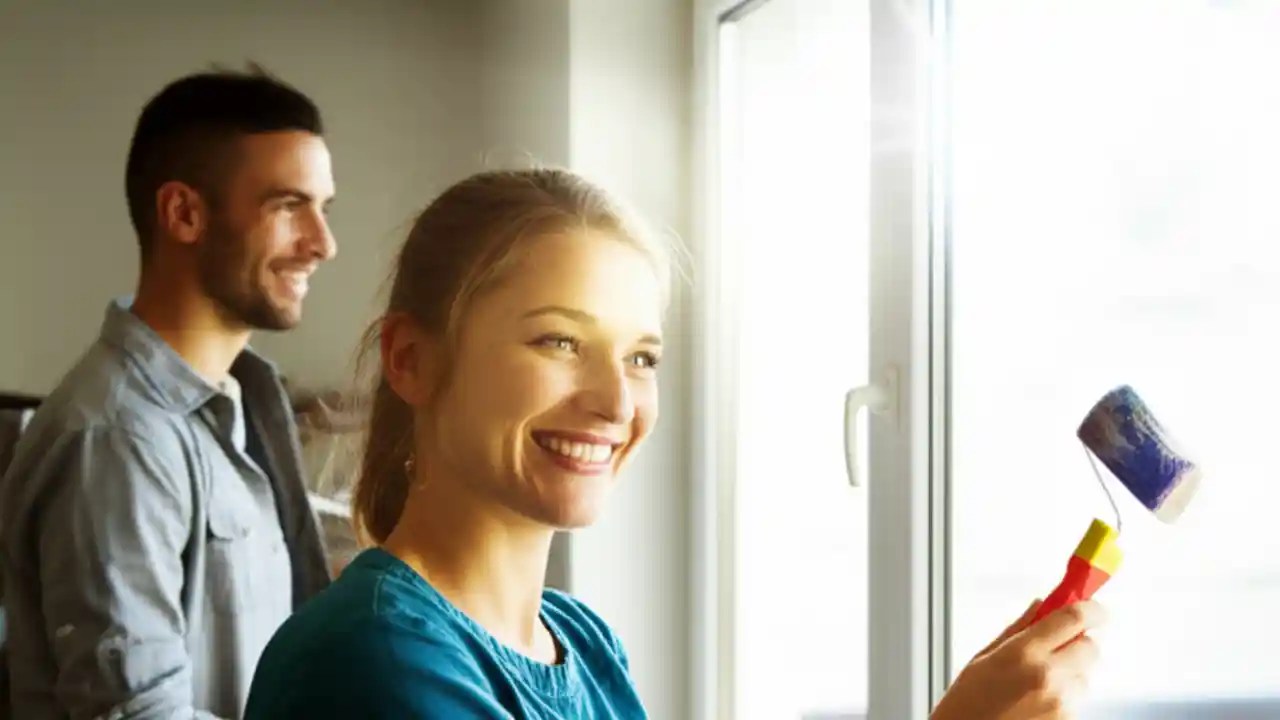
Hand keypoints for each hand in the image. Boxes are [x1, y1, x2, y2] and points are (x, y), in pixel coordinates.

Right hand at [931, 599, 1105, 719]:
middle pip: (1091, 647)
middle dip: (1078, 643)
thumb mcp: (983, 658)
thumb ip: (1018, 629)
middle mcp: (1049, 677)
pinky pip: (1078, 700)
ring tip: (1038, 683)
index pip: (1074, 618)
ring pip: (1086, 675)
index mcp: (1024, 653)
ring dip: (1072, 673)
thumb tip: (1041, 605)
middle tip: (1057, 648)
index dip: (1091, 608)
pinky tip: (1037, 701)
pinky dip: (1065, 696)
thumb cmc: (966, 705)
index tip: (1093, 608)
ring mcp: (1061, 703)